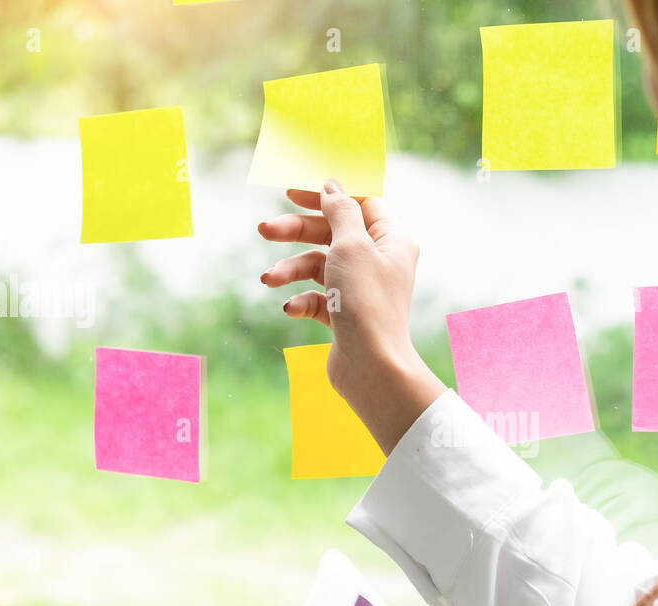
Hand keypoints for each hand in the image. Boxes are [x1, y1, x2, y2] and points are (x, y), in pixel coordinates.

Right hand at [258, 180, 444, 453]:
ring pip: (320, 266)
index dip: (327, 195)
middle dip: (297, 231)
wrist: (372, 368)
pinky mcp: (346, 315)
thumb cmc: (366, 302)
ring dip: (291, 269)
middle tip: (265, 229)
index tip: (293, 192)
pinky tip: (291, 309)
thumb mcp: (351, 245)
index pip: (360, 203)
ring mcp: (362, 289)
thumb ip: (340, 210)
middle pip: (333, 232)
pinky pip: (318, 297)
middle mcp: (380, 261)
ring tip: (268, 279)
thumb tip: (333, 185)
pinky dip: (302, 300)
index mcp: (392, 239)